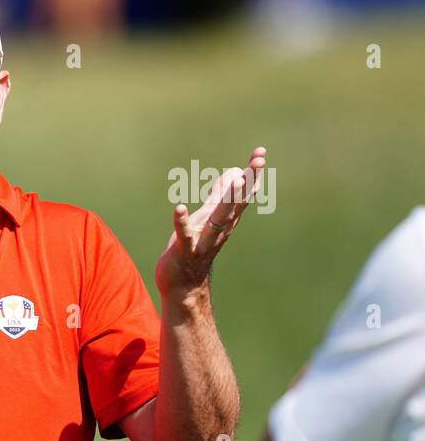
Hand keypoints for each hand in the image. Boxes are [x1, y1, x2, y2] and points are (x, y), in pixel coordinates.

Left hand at [156, 146, 266, 298]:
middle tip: (259, 160)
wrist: (183, 287)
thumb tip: (233, 173)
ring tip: (236, 179)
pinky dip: (182, 222)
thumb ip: (218, 197)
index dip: (252, 174)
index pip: (242, 194)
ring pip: (219, 219)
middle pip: (237, 203)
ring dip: (229, 200)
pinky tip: (179, 208)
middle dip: (248, 181)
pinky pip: (185, 235)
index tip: (261, 153)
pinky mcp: (185, 251)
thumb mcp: (206, 219)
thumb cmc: (193, 250)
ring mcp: (204, 241)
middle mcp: (220, 229)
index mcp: (225, 221)